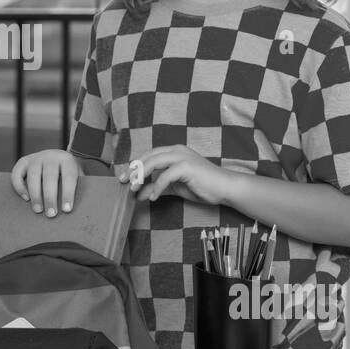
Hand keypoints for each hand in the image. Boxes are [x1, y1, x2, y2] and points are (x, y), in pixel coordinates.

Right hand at [10, 149, 80, 217]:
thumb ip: (76, 188)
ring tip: (38, 210)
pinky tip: (26, 198)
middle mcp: (50, 156)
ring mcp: (36, 158)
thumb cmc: (68, 174)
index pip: (68, 176)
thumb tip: (70, 209)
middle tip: (51, 214)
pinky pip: (17, 174)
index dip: (68, 193)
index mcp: (67, 159)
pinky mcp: (24, 161)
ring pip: (33, 176)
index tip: (67, 210)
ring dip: (35, 195)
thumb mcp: (77, 176)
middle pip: (49, 176)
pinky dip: (19, 187)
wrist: (57, 158)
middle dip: (50, 197)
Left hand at [121, 145, 235, 205]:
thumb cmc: (203, 186)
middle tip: (124, 183)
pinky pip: (166, 176)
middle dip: (133, 170)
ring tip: (134, 190)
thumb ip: (157, 189)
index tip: (124, 178)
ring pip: (154, 162)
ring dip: (141, 176)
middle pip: (148, 156)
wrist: (225, 188)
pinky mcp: (187, 166)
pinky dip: (157, 187)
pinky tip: (153, 198)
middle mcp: (176, 150)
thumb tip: (139, 195)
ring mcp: (182, 156)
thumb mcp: (175, 188)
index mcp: (174, 151)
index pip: (149, 155)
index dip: (135, 166)